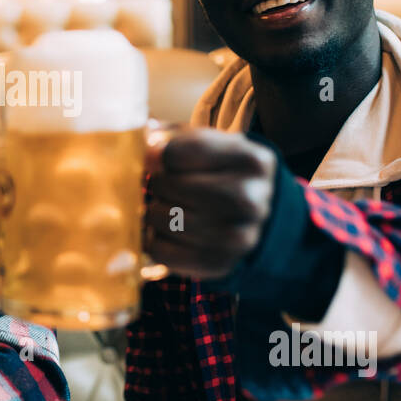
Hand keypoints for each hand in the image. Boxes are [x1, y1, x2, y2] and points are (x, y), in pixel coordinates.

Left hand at [144, 128, 276, 278]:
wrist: (260, 218)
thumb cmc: (223, 174)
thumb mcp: (209, 144)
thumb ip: (172, 136)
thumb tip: (140, 141)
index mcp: (251, 159)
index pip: (182, 150)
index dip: (157, 153)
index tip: (151, 157)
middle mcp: (249, 199)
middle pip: (170, 185)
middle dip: (158, 183)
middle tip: (163, 185)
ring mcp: (237, 236)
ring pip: (163, 218)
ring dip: (155, 212)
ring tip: (168, 206)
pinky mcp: (218, 264)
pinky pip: (160, 251)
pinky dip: (154, 239)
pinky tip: (168, 230)